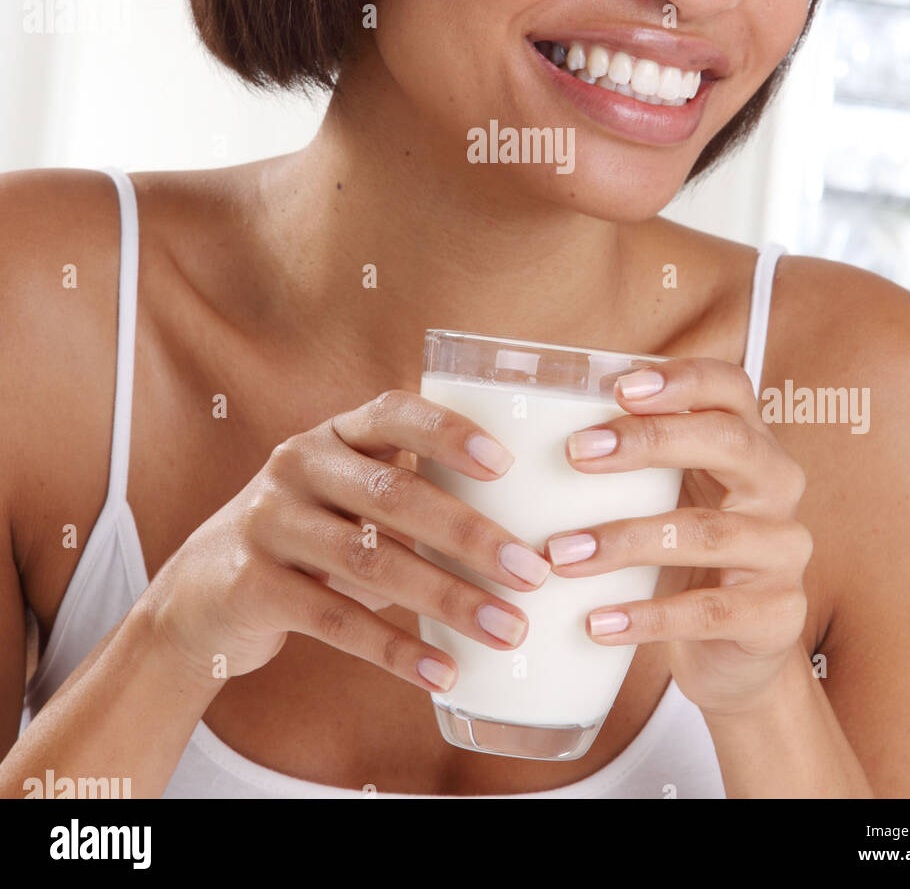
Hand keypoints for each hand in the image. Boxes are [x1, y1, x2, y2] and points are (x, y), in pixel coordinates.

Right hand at [142, 390, 549, 691]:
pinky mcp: (253, 584)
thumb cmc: (310, 539)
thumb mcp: (347, 498)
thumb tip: (526, 527)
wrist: (201, 595)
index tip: (507, 463)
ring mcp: (270, 522)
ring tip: (508, 628)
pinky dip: (396, 650)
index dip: (449, 431)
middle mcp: (298, 465)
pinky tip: (444, 672)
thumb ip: (411, 495)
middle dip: (470, 535)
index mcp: (334, 434)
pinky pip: (336, 620)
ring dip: (447, 598)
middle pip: (394, 494)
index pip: (393, 412)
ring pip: (371, 560)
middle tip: (533, 571)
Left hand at [544, 358, 812, 716]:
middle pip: (728, 443)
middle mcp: (778, 486)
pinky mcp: (777, 614)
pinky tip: (596, 623)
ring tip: (560, 555)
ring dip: (625, 541)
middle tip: (576, 452)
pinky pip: (708, 611)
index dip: (683, 380)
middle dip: (650, 442)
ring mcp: (784, 551)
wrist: (730, 650)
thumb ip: (633, 457)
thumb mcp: (668, 494)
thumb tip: (538, 420)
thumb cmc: (682, 554)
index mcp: (749, 442)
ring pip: (706, 532)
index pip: (731, 388)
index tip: (620, 388)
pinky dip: (646, 616)